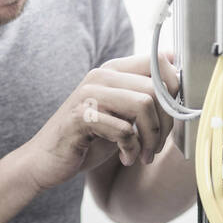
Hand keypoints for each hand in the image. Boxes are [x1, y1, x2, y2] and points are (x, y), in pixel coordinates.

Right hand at [21, 53, 179, 191]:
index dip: (175, 90)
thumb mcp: (122, 113)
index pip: (159, 62)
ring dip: (151, 138)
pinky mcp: (80, 118)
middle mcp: (101, 76)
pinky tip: (126, 157)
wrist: (46, 161)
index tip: (173, 117)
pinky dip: (132, 149)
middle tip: (156, 146)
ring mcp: (89, 95)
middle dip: (165, 123)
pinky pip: (123, 130)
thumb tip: (176, 65)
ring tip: (144, 155)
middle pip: (156, 88)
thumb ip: (145, 93)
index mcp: (113, 71)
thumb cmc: (90, 138)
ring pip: (143, 105)